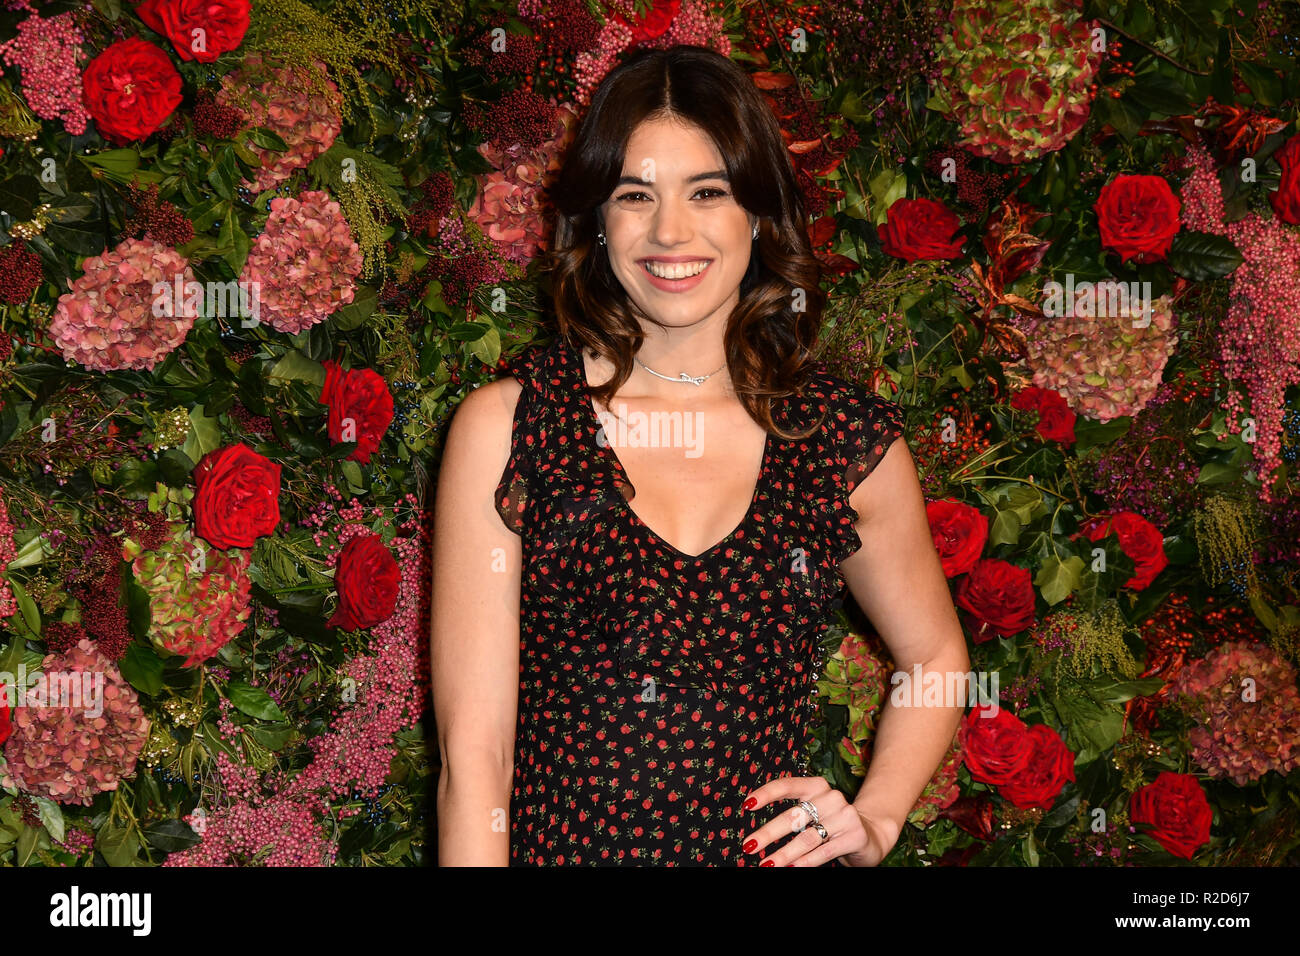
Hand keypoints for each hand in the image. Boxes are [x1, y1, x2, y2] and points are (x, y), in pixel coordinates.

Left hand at [740, 776, 899, 866]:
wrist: (871, 834)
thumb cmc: (832, 824)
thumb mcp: (814, 813)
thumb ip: (793, 817)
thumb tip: (760, 837)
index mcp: (817, 786)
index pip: (787, 785)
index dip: (766, 794)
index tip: (747, 805)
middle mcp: (831, 797)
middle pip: (793, 816)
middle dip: (768, 833)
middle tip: (749, 846)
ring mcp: (845, 815)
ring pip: (807, 838)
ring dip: (784, 854)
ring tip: (766, 864)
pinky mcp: (855, 835)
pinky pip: (824, 851)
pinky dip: (805, 862)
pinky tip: (792, 868)